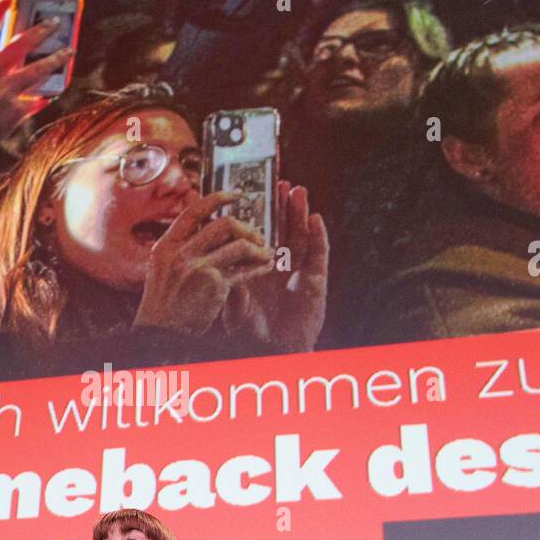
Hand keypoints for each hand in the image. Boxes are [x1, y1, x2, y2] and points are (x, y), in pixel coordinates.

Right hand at [0, 0, 73, 155]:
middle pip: (20, 44)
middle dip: (40, 31)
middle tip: (54, 23)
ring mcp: (4, 91)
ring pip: (37, 70)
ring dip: (55, 59)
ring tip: (68, 53)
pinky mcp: (13, 112)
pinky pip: (33, 102)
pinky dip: (40, 100)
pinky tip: (47, 98)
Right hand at [134, 192, 274, 333]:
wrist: (160, 332)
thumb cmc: (164, 303)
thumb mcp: (162, 268)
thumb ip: (180, 247)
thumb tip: (205, 227)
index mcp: (167, 245)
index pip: (194, 211)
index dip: (218, 198)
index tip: (237, 195)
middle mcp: (181, 252)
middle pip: (223, 225)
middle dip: (246, 228)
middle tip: (257, 235)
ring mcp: (198, 267)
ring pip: (239, 245)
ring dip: (258, 248)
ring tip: (266, 253)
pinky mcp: (214, 284)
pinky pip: (244, 269)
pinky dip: (258, 267)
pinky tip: (265, 267)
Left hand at [222, 181, 327, 352]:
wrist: (273, 356)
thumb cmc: (252, 335)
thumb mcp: (235, 308)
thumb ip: (231, 287)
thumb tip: (220, 265)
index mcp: (258, 269)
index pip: (260, 236)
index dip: (260, 217)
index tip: (254, 196)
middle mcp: (279, 268)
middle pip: (282, 230)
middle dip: (282, 207)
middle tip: (280, 183)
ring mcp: (298, 273)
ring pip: (301, 237)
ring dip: (300, 214)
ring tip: (298, 191)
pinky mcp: (315, 283)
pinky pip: (318, 256)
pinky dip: (319, 238)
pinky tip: (316, 220)